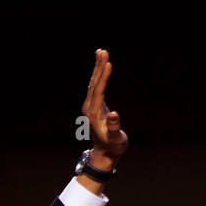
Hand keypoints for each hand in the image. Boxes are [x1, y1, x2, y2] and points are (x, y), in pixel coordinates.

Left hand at [81, 48, 127, 166]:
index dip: (103, 77)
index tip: (108, 63)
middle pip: (94, 84)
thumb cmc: (113, 147)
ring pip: (93, 84)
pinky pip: (96, 87)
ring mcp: (90, 107)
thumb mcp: (116, 139)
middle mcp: (89, 108)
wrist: (104, 154)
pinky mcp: (94, 106)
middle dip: (98, 67)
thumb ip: (114, 127)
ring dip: (97, 68)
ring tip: (101, 53)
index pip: (98, 91)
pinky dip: (99, 76)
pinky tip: (102, 68)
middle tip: (102, 51)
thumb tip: (114, 114)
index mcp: (93, 113)